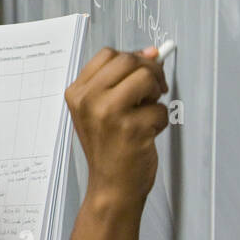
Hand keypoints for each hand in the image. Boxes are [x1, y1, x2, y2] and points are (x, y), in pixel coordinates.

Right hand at [65, 46, 168, 207]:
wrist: (111, 187)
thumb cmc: (109, 149)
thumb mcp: (101, 110)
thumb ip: (121, 80)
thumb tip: (151, 53)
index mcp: (78, 93)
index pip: (108, 54)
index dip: (133, 59)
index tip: (142, 70)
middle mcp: (89, 100)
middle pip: (129, 60)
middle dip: (150, 71)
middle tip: (154, 90)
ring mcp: (109, 114)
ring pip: (147, 77)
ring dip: (156, 94)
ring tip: (147, 112)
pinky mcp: (132, 128)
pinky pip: (161, 108)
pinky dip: (161, 121)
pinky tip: (147, 134)